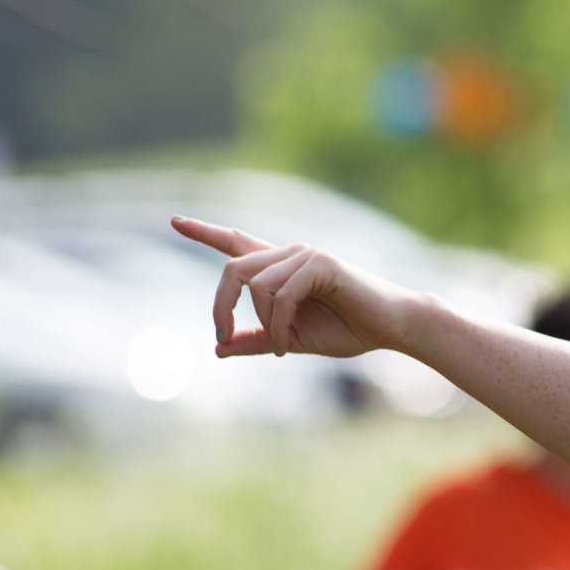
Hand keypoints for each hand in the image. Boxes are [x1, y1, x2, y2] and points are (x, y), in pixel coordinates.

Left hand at [172, 218, 418, 359]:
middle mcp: (290, 254)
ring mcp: (306, 255)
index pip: (237, 244)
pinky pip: (281, 294)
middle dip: (221, 306)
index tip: (176, 220)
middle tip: (224, 338)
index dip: (205, 232)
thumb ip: (257, 340)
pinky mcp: (322, 264)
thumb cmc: (349, 330)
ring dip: (263, 324)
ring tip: (281, 347)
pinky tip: (287, 345)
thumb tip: (218, 348)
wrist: (393, 328)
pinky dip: (278, 324)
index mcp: (281, 269)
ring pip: (256, 285)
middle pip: (233, 269)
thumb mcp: (291, 339)